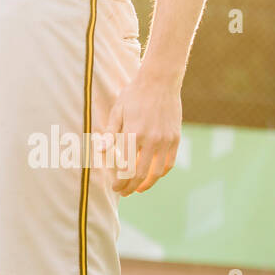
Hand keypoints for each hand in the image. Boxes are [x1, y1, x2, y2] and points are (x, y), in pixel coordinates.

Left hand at [103, 67, 181, 195]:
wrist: (160, 81)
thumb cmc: (134, 95)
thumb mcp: (117, 111)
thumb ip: (110, 133)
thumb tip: (100, 151)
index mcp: (133, 134)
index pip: (126, 168)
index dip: (120, 181)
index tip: (114, 187)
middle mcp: (150, 140)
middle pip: (140, 174)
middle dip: (130, 187)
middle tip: (123, 193)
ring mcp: (165, 140)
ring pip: (156, 172)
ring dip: (146, 184)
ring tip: (137, 189)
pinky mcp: (175, 138)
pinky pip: (169, 163)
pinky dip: (160, 173)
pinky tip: (153, 176)